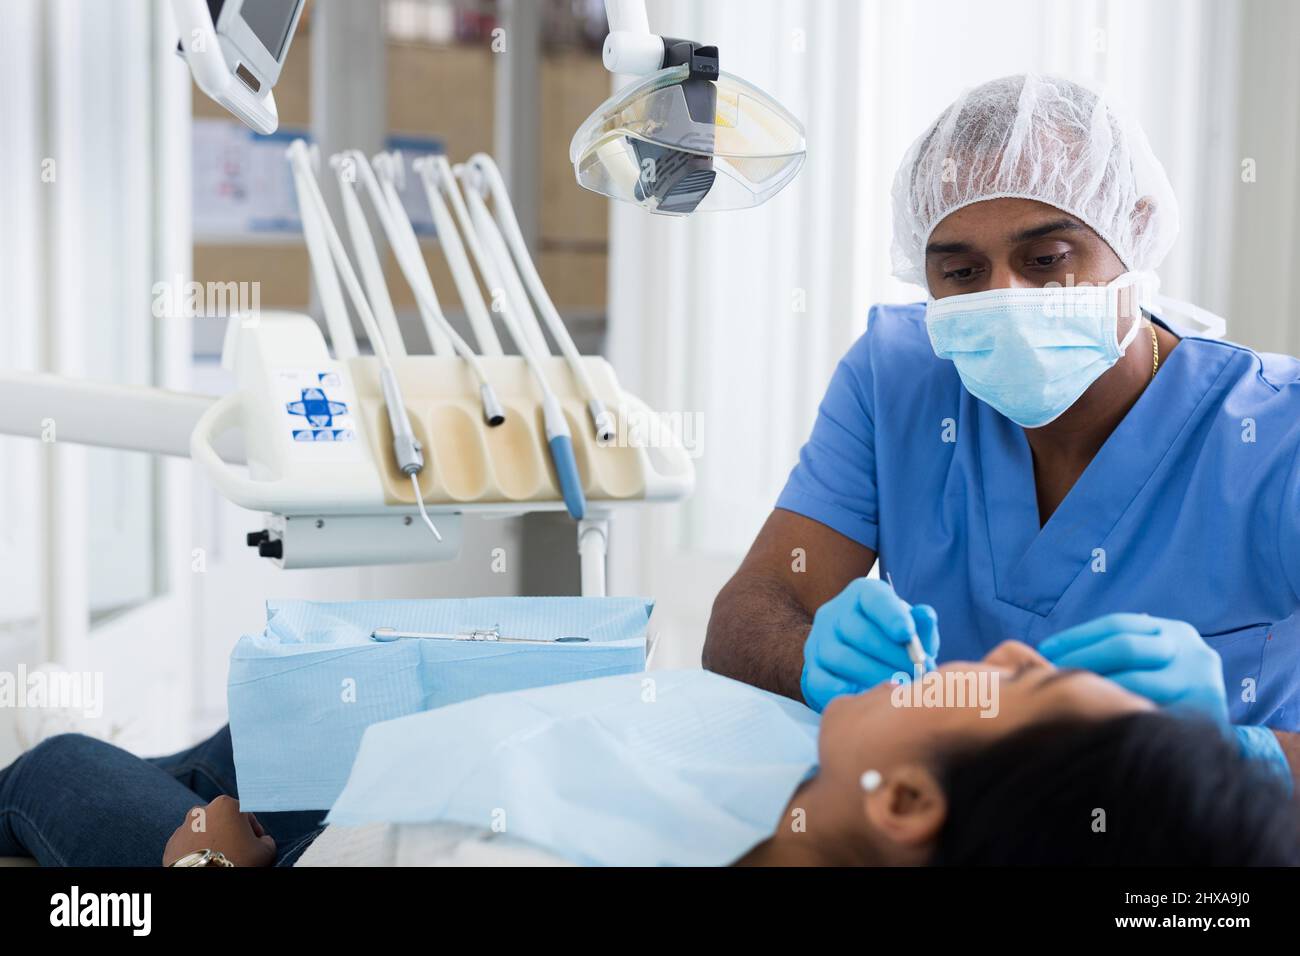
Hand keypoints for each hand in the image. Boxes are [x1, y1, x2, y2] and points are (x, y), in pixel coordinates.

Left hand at [163, 795, 275, 866]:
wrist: (204, 879)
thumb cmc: (238, 861)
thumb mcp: (266, 851)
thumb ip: (267, 840)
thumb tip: (263, 840)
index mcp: (226, 804)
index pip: (246, 816)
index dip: (254, 832)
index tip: (256, 846)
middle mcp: (202, 810)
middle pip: (223, 822)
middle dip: (230, 835)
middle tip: (237, 853)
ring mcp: (183, 827)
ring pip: (204, 833)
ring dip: (212, 842)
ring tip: (219, 860)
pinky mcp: (171, 844)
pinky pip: (188, 846)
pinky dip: (196, 853)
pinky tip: (204, 864)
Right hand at [800, 578, 938, 712]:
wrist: (862, 660)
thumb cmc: (894, 641)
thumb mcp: (912, 629)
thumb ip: (922, 624)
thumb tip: (925, 616)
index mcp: (862, 594)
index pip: (873, 598)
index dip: (889, 615)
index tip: (907, 634)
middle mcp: (835, 613)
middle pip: (857, 631)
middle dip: (891, 655)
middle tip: (916, 673)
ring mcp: (819, 641)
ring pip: (840, 657)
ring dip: (873, 675)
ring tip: (901, 688)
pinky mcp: (812, 669)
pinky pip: (821, 681)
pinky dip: (843, 691)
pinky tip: (867, 697)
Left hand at [1037, 613, 1227, 721]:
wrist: (1214, 745)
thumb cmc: (1164, 694)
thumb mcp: (1152, 663)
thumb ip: (1116, 653)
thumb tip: (1049, 655)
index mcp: (1177, 632)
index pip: (1118, 624)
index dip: (1077, 636)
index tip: (1045, 649)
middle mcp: (1194, 652)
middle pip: (1125, 646)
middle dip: (1082, 657)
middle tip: (1051, 673)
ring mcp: (1200, 683)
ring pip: (1134, 680)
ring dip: (1094, 686)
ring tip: (1064, 695)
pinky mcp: (1200, 716)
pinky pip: (1146, 711)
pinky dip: (1116, 711)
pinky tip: (1091, 716)